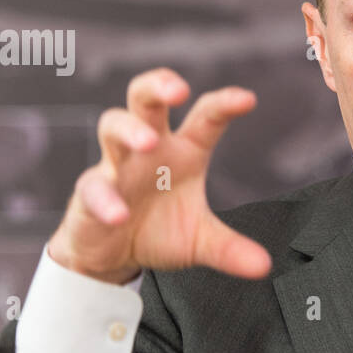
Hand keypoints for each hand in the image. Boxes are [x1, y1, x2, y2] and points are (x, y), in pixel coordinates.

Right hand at [47, 67, 271, 283]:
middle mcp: (150, 150)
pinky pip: (94, 187)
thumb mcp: (199, 241)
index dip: (223, 104)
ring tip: (149, 142)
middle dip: (159, 86)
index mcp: (183, 152)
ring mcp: (116, 166)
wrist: (111, 254)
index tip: (247, 99)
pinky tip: (119, 213)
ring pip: (113, 126)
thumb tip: (263, 266)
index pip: (204, 119)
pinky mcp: (89, 193)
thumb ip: (229, 249)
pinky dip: (106, 198)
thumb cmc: (158, 230)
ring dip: (130, 130)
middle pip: (146, 100)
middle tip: (178, 89)